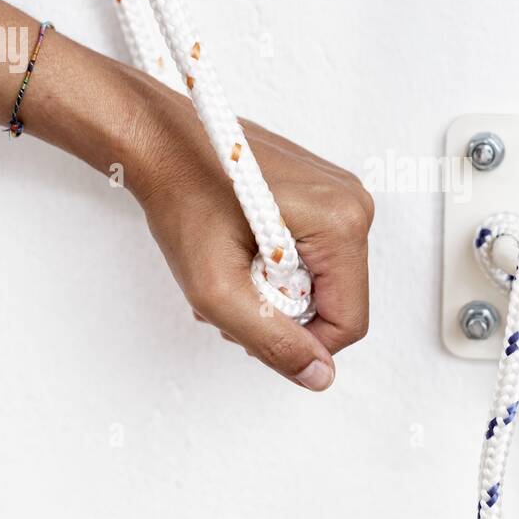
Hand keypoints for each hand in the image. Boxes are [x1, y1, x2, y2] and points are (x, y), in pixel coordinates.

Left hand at [129, 90, 372, 390]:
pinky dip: (278, 264)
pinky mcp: (326, 193)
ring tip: (233, 266)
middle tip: (233, 288)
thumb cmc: (182, 197)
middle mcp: (355, 205)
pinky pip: (318, 255)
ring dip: (276, 290)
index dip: (299, 341)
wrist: (162, 141)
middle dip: (283, 311)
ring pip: (325, 281)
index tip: (251, 316)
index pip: (349, 322)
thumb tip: (319, 376)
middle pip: (338, 301)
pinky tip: (244, 247)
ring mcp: (343, 195)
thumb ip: (273, 340)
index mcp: (341, 224)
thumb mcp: (218, 288)